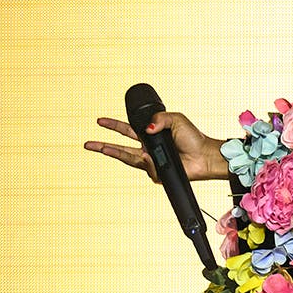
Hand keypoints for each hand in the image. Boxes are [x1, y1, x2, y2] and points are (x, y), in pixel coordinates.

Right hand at [85, 112, 229, 181]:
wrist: (204, 155)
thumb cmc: (193, 138)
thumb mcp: (176, 119)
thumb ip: (160, 119)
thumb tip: (147, 128)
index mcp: (151, 134)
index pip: (128, 129)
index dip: (114, 125)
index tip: (100, 121)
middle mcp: (148, 148)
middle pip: (120, 146)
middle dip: (103, 144)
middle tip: (87, 144)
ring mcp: (151, 161)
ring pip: (126, 158)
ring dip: (111, 152)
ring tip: (99, 147)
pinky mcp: (156, 173)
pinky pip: (147, 166)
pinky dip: (150, 160)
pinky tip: (155, 156)